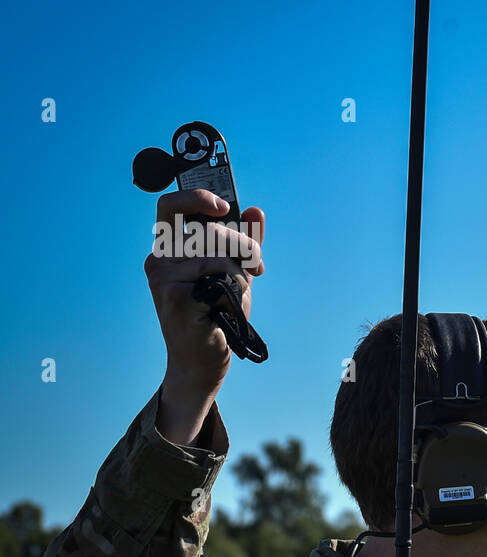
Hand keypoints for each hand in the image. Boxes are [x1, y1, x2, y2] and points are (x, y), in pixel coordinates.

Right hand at [145, 189, 265, 393]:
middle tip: (256, 264)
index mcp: (169, 249)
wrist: (203, 359)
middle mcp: (159, 260)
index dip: (197, 197)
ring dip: (240, 276)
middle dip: (244, 246)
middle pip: (209, 230)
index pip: (171, 206)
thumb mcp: (234, 273)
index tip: (224, 206)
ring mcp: (163, 278)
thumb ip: (243, 243)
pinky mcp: (173, 296)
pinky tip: (223, 311)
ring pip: (218, 256)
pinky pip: (220, 281)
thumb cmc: (217, 315)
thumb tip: (255, 211)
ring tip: (236, 295)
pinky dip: (233, 295)